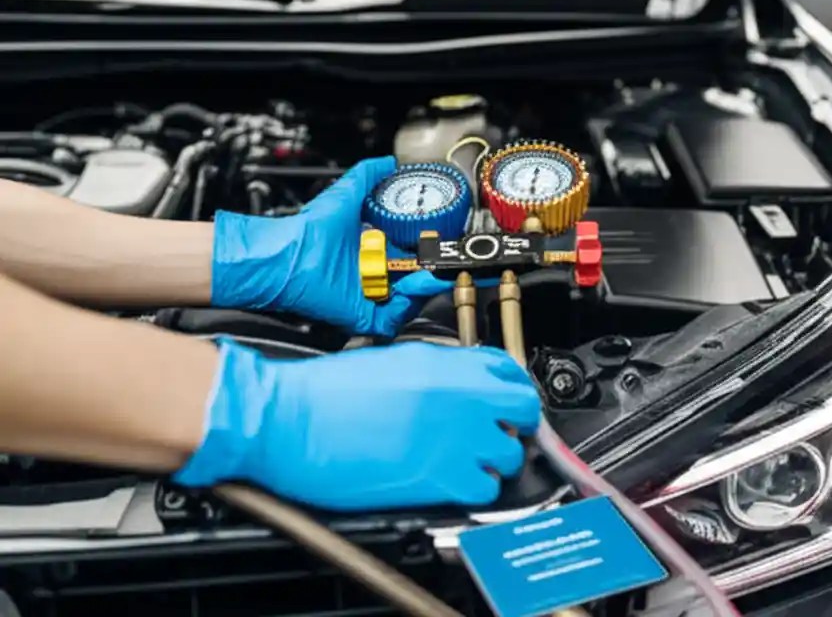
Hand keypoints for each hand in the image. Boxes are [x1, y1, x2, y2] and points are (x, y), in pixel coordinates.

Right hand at [174, 339, 541, 510]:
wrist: (288, 421)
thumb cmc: (323, 394)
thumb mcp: (392, 360)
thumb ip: (438, 369)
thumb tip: (462, 382)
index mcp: (446, 363)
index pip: (510, 368)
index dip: (511, 386)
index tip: (504, 398)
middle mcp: (460, 396)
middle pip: (525, 408)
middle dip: (516, 421)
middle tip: (496, 430)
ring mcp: (454, 437)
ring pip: (509, 453)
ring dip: (493, 458)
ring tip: (466, 460)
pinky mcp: (439, 478)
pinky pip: (484, 488)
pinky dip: (474, 489)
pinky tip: (452, 482)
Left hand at [211, 157, 448, 336]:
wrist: (289, 253)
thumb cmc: (309, 228)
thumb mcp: (347, 192)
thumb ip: (368, 174)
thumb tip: (388, 162)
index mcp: (371, 253)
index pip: (408, 259)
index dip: (426, 254)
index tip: (438, 246)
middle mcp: (371, 277)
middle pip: (412, 283)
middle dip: (429, 275)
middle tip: (438, 264)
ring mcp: (367, 297)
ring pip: (408, 304)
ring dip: (422, 291)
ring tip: (426, 276)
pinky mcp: (363, 315)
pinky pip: (393, 320)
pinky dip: (407, 307)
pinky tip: (411, 288)